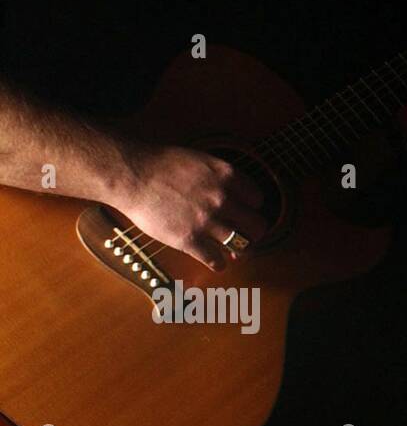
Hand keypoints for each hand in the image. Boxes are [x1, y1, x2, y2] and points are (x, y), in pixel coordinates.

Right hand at [114, 143, 266, 271]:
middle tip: (247, 236)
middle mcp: (222, 199)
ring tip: (235, 252)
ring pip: (241, 246)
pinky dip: (219, 264)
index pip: (257, 199)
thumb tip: (234, 193)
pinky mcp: (189, 240)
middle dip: (254, 233)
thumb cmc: (159, 164)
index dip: (252, 208)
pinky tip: (217, 263)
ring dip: (240, 251)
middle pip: (257, 226)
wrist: (129, 174)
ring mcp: (206, 221)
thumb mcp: (199, 160)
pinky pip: (216, 261)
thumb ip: (220, 177)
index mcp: (226, 176)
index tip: (246, 212)